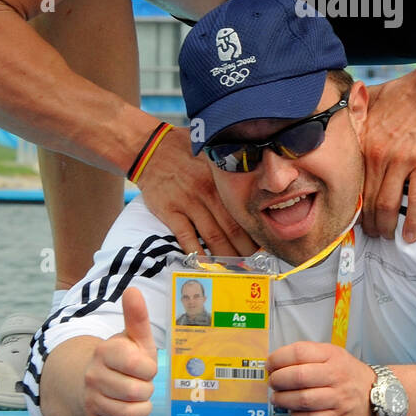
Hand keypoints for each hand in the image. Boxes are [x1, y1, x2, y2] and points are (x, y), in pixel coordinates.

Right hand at [82, 287, 157, 415]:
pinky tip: (128, 408)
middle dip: (146, 388)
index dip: (148, 368)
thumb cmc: (124, 359)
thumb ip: (137, 316)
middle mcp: (93, 376)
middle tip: (139, 381)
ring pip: (131, 411)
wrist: (93, 383)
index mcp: (105, 352)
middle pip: (137, 391)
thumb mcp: (134, 338)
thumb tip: (133, 289)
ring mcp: (91, 400)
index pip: (139, 365)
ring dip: (141, 405)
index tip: (144, 365)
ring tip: (135, 395)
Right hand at [136, 127, 257, 256]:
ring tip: (234, 267)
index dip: (254, 229)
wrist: (152, 149)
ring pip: (212, 236)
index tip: (263, 242)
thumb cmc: (186, 151)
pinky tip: (206, 264)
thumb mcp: (213, 154)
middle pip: (232, 227)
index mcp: (221, 179)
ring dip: (225, 255)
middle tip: (253, 262)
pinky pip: (186, 237)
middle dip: (244, 249)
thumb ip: (231, 169)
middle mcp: (207, 191)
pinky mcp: (169, 210)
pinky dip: (196, 253)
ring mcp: (188, 202)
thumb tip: (255, 180)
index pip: (243, 210)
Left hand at [268, 341, 377, 415]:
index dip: (278, 358)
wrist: (376, 392)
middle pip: (299, 376)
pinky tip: (292, 411)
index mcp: (332, 355)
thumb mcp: (332, 354)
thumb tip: (276, 362)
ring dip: (283, 399)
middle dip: (278, 380)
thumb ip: (308, 355)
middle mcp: (336, 375)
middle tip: (272, 382)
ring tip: (277, 398)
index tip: (270, 364)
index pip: (299, 352)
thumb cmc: (346, 372)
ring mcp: (337, 398)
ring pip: (303, 399)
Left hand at [360, 72, 415, 241]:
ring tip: (386, 237)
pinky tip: (410, 236)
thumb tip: (336, 114)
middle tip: (371, 234)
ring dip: (386, 226)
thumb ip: (352, 112)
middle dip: (368, 222)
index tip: (352, 217)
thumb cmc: (402, 93)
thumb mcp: (368, 99)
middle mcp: (377, 155)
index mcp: (363, 142)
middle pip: (368, 199)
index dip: (351, 203)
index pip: (351, 181)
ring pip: (388, 204)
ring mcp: (401, 161)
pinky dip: (414, 221)